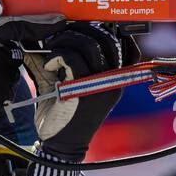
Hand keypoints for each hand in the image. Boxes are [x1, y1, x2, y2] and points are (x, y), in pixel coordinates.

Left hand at [23, 23, 138, 160]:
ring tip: (52, 49)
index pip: (127, 47)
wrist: (61, 146)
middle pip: (106, 39)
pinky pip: (71, 59)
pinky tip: (49, 66)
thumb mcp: (74, 87)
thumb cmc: (66, 116)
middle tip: (61, 35)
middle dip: (80, 30)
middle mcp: (114, 82)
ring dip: (65, 41)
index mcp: (116, 80)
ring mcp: (100, 86)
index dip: (107, 31)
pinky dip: (56, 56)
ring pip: (88, 46)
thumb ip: (69, 62)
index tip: (84, 29)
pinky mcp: (82, 90)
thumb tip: (52, 34)